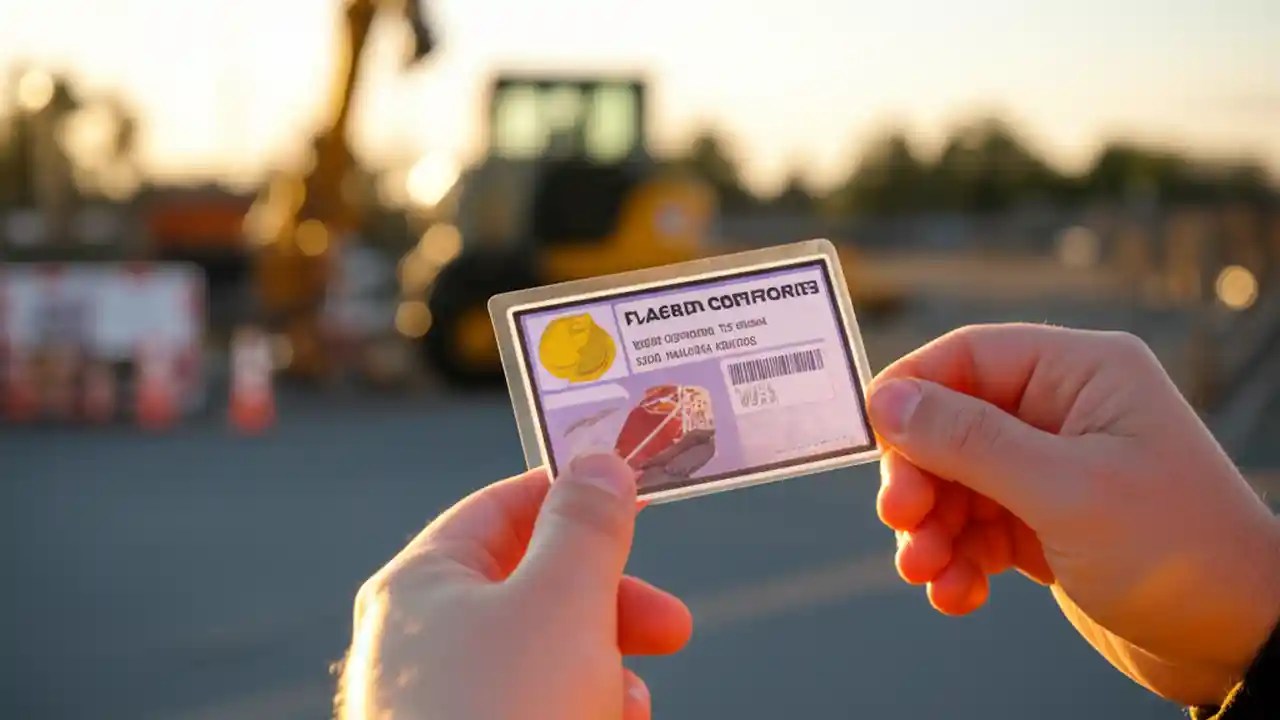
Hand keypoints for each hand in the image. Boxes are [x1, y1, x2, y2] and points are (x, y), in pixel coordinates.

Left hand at [338, 453, 691, 719]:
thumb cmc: (504, 716)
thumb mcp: (562, 601)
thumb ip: (588, 525)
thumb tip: (600, 461)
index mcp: (422, 585)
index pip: (501, 508)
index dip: (572, 496)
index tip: (637, 500)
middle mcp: (420, 642)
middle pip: (532, 590)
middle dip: (611, 607)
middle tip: (672, 627)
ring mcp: (438, 706)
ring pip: (543, 661)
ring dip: (603, 674)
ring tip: (625, 707)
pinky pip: (533, 712)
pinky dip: (579, 713)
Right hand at [865, 324, 1279, 705]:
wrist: (1240, 644)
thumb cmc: (1177, 550)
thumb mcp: (1066, 491)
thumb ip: (969, 441)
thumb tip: (887, 400)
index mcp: (1080, 374)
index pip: (968, 357)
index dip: (911, 392)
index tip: (872, 440)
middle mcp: (1062, 414)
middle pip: (950, 425)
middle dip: (919, 478)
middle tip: (901, 522)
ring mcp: (1052, 471)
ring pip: (955, 484)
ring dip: (931, 530)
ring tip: (928, 573)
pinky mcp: (1045, 525)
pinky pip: (975, 530)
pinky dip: (957, 561)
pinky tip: (959, 594)